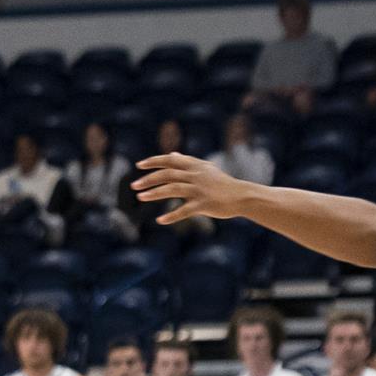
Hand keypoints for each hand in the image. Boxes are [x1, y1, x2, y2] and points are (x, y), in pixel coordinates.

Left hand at [132, 153, 253, 224]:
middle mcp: (196, 176)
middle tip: (133, 185)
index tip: (139, 165)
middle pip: (168, 174)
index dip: (154, 161)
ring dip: (154, 193)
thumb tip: (172, 154)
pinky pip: (184, 211)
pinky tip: (160, 220)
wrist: (241, 196)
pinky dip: (171, 216)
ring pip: (173, 189)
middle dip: (149, 179)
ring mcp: (200, 190)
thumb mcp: (205, 169)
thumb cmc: (221, 183)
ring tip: (140, 197)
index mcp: (195, 166)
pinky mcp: (204, 204)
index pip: (170, 160)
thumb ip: (187, 162)